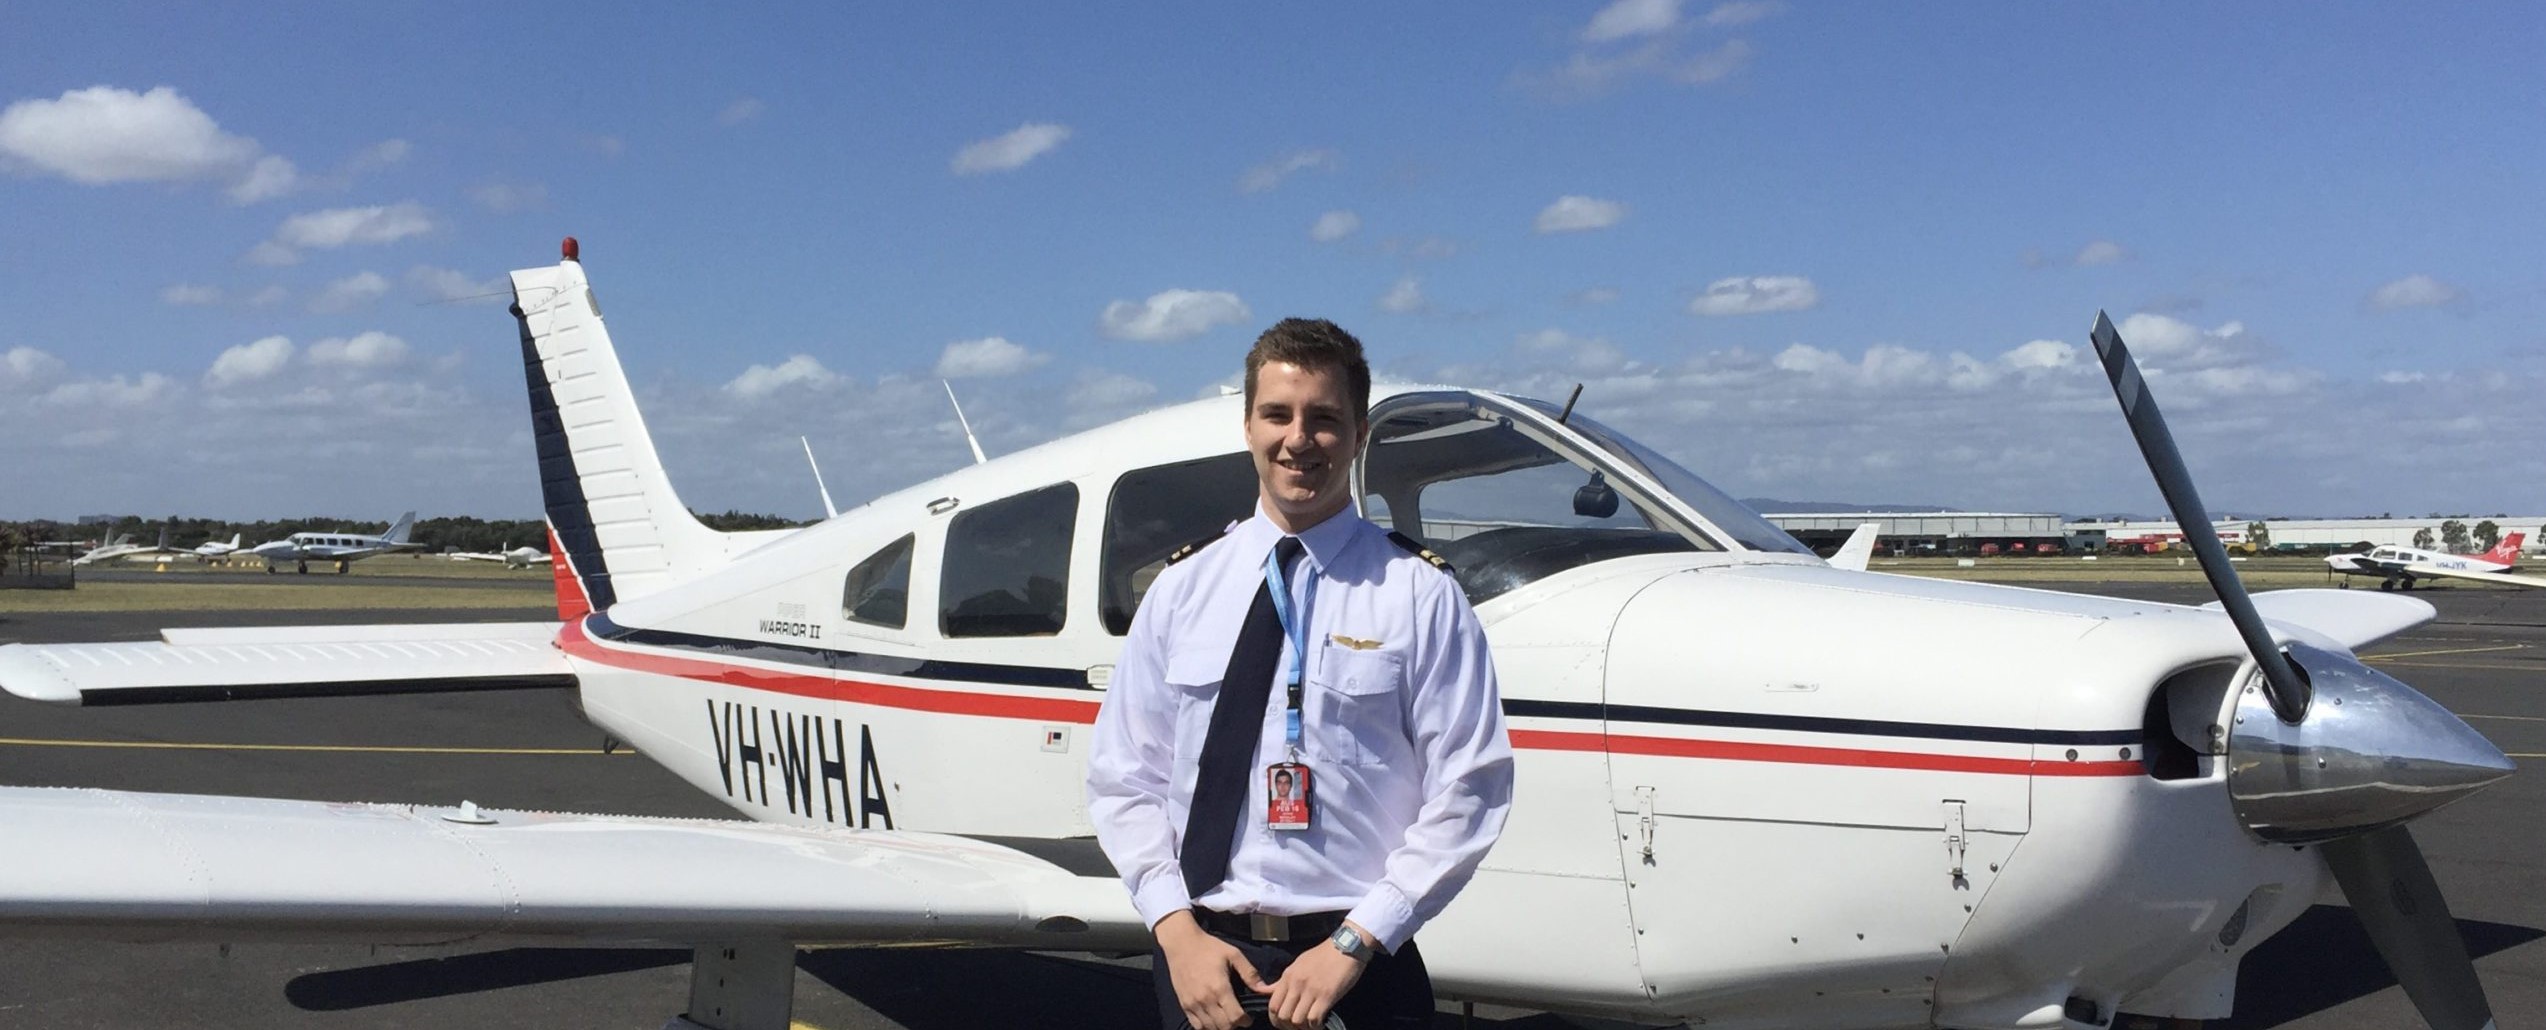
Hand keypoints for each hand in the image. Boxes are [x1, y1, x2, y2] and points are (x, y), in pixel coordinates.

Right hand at [1157, 912, 1271, 1029]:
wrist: (1181, 944)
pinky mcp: (1184, 1005)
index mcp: (1220, 988)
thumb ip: (1250, 973)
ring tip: (1226, 1018)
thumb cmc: (1209, 947)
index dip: (1245, 1021)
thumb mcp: (1233, 954)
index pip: (1235, 1017)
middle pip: (1224, 1027)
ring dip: (1221, 1027)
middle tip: (1238, 1018)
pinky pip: (1197, 1025)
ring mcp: (1193, 1004)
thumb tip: (1265, 989)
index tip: (1248, 1017)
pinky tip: (1213, 1019)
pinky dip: (1207, 1026)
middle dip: (1235, 1026)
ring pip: (1210, 1028)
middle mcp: (1205, 999)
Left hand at [1264, 925, 1371, 1029]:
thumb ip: (1282, 981)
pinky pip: (1314, 1019)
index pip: (1273, 1005)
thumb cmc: (1323, 955)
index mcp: (1288, 976)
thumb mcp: (1298, 964)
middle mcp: (1297, 984)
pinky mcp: (1327, 996)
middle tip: (1297, 1027)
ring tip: (1309, 1026)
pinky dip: (1316, 1026)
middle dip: (1288, 1026)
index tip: (1283, 1024)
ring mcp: (1311, 990)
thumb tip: (1264, 991)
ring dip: (1303, 1027)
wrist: (1346, 946)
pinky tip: (1320, 1024)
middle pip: (1283, 1016)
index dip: (1275, 1019)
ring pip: (1297, 1020)